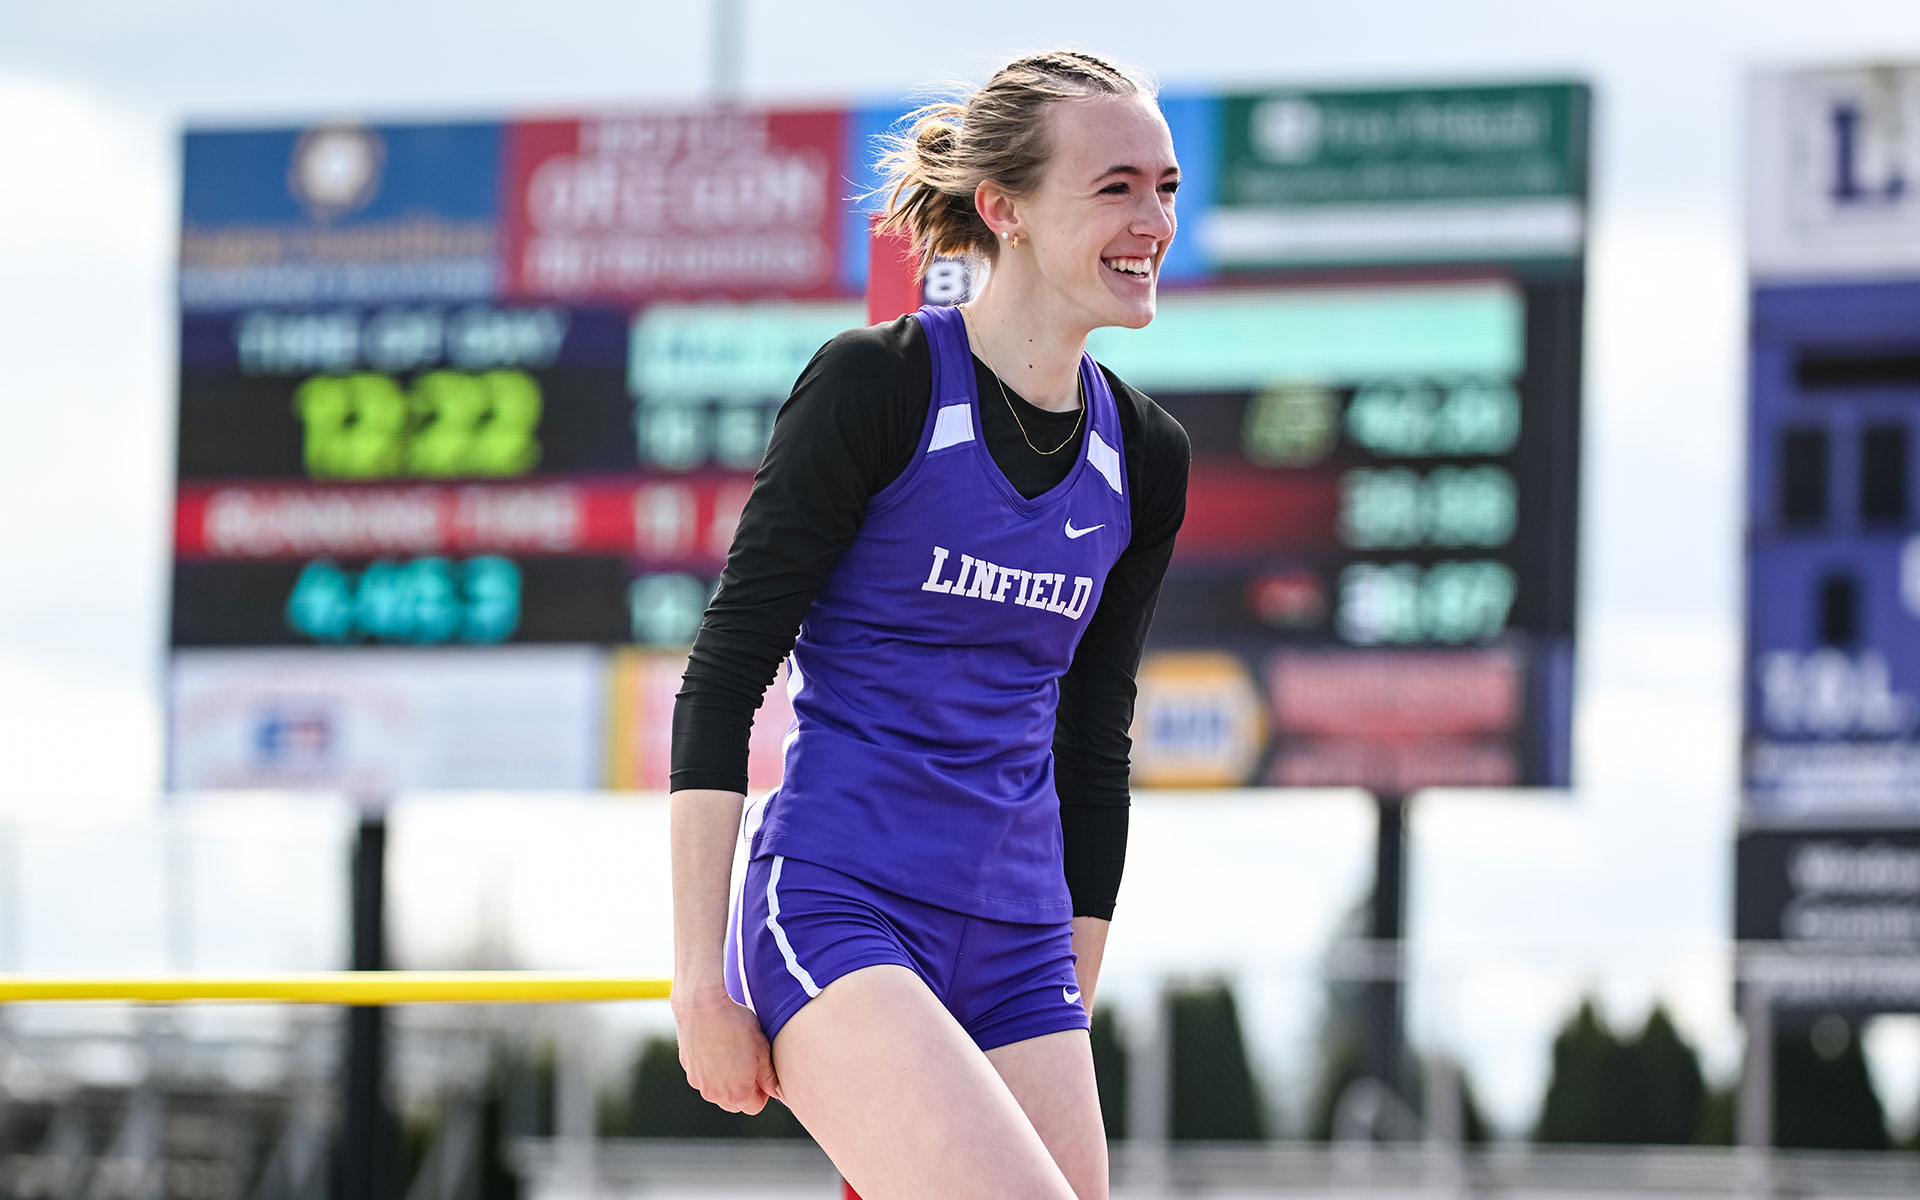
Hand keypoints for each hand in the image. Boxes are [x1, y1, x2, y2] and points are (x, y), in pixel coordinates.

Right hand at [672, 986, 782, 1114]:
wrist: (702, 1006)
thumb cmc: (737, 1025)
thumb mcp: (762, 1049)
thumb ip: (769, 1076)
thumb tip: (776, 1092)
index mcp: (737, 1094)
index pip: (755, 1107)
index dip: (762, 1092)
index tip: (762, 1075)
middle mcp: (715, 1095)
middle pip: (735, 1104)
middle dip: (744, 1091)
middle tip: (750, 1065)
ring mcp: (699, 1083)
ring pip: (717, 1092)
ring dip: (727, 1082)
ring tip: (733, 1054)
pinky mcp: (688, 1069)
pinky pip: (704, 1078)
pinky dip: (711, 1070)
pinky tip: (717, 1047)